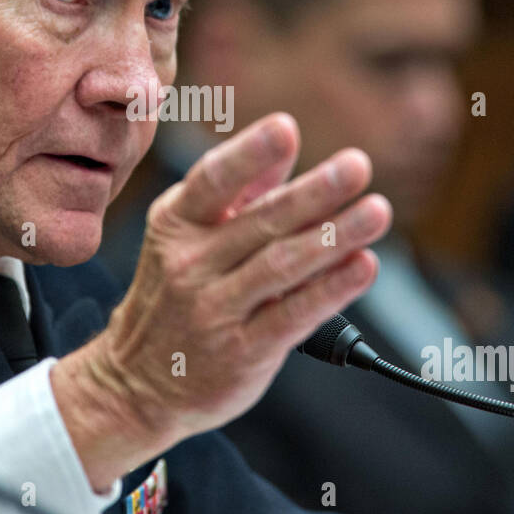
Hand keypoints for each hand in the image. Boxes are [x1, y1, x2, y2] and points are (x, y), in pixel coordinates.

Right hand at [52, 112, 391, 489]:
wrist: (136, 385)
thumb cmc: (173, 300)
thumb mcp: (187, 239)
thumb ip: (237, 197)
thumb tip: (283, 153)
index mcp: (176, 224)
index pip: (213, 180)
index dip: (250, 154)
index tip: (286, 128)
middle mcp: (190, 263)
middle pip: (261, 221)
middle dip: (314, 191)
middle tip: (357, 165)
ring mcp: (214, 310)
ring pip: (282, 266)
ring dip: (335, 236)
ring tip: (377, 212)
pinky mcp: (241, 352)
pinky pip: (293, 315)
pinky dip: (332, 289)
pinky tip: (363, 266)